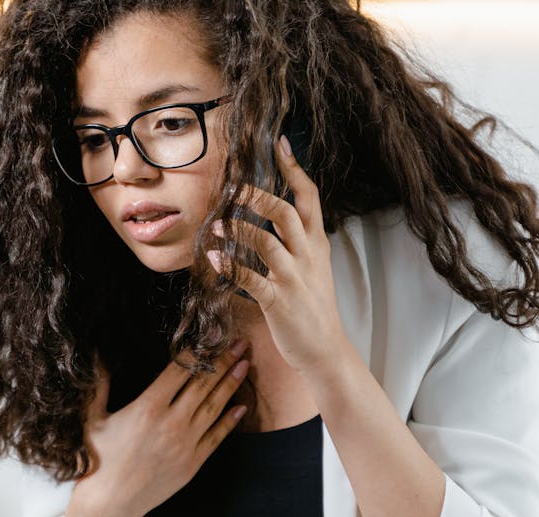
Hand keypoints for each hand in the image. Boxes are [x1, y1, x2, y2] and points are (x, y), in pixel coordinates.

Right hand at [76, 341, 251, 516]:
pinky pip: (217, 437)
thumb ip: (98, 384)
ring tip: (245, 364)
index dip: (199, 350)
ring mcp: (185, 444)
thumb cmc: (97, 459)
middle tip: (241, 342)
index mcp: (147, 407)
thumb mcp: (91, 418)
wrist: (109, 504)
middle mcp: (171, 423)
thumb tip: (96, 353)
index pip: (180, 370)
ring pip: (214, 407)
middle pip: (203, 384)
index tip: (213, 335)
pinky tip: (241, 406)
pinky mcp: (193, 463)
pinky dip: (230, 421)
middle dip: (224, 360)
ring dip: (231, 384)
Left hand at [206, 133, 349, 374]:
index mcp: (317, 243)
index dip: (294, 169)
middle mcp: (307, 256)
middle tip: (235, 187)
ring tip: (216, 224)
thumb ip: (300, 239)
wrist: (325, 349)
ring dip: (238, 230)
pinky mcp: (277, 301)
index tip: (279, 144)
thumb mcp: (315, 265)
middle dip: (258, 196)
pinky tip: (212, 257)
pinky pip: (250, 278)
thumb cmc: (314, 305)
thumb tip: (276, 211)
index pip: (309, 197)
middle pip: (285, 212)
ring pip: (266, 242)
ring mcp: (293, 278)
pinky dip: (229, 266)